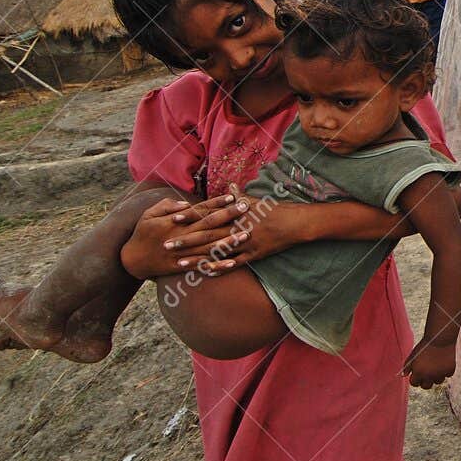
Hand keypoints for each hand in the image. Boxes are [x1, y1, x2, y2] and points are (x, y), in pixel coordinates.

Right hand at [121, 194, 241, 278]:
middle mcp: (181, 236)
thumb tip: (186, 204)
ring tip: (246, 234)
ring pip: (209, 245)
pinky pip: (203, 265)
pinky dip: (217, 265)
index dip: (217, 203)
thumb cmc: (142, 233)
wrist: (132, 260)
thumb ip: (167, 206)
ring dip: (229, 240)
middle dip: (229, 217)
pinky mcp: (182, 266)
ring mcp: (183, 252)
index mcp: (175, 222)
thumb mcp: (149, 214)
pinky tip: (232, 262)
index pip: (200, 210)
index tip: (233, 196)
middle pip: (209, 225)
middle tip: (247, 209)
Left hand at [180, 193, 308, 271]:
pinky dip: (219, 268)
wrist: (294, 223)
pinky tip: (206, 273)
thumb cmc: (274, 210)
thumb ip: (239, 196)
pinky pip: (233, 263)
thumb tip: (230, 187)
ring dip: (196, 257)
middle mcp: (236, 227)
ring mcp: (244, 242)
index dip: (189, 217)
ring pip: (216, 251)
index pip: (207, 214)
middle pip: (206, 234)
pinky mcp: (253, 255)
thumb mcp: (256, 201)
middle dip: (185, 240)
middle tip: (166, 244)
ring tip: (179, 262)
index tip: (172, 220)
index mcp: (235, 213)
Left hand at [404, 340, 456, 388]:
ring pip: (437, 382)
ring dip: (436, 377)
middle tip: (426, 373)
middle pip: (426, 386)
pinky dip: (445, 371)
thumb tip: (403, 375)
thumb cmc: (425, 345)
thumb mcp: (413, 355)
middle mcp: (429, 376)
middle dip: (425, 381)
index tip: (417, 373)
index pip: (414, 383)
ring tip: (436, 367)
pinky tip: (443, 362)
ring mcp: (440, 374)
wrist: (440, 337)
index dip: (415, 378)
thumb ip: (408, 366)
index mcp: (418, 372)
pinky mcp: (450, 370)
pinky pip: (447, 375)